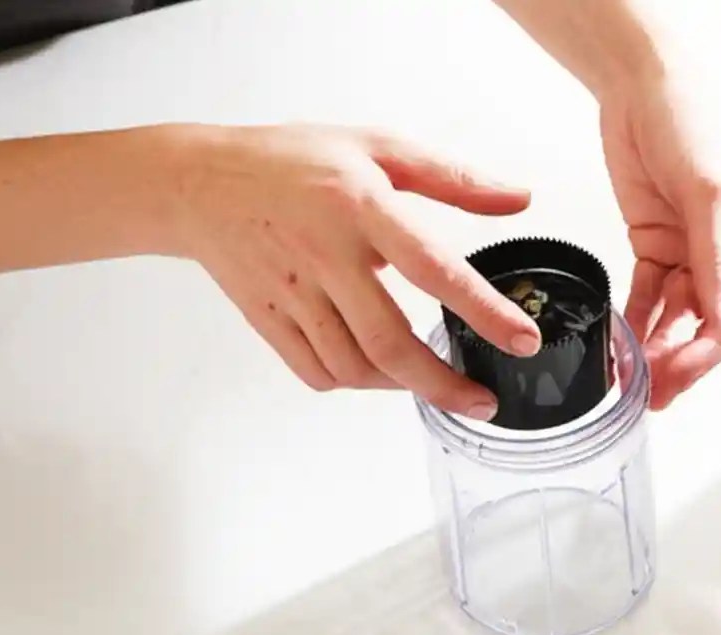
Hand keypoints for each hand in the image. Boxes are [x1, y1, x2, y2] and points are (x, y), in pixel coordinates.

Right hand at [174, 124, 541, 418]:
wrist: (200, 182)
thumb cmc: (292, 161)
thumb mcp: (376, 146)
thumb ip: (452, 177)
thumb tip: (519, 198)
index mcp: (359, 207)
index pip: (432, 268)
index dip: (481, 310)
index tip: (521, 339)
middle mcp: (326, 256)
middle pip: (390, 342)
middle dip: (444, 384)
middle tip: (483, 402)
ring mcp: (293, 294)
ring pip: (354, 366)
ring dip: (404, 386)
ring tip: (437, 383)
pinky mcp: (269, 319)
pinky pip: (316, 372)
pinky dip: (355, 383)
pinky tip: (379, 373)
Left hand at [598, 80, 720, 409]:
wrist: (638, 89)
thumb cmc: (689, 122)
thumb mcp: (707, 194)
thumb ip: (717, 266)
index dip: (713, 347)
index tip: (682, 372)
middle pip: (713, 324)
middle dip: (685, 360)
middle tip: (655, 394)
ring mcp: (696, 258)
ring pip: (679, 320)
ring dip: (657, 350)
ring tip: (634, 382)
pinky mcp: (659, 253)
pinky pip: (649, 300)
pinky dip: (635, 324)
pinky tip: (621, 349)